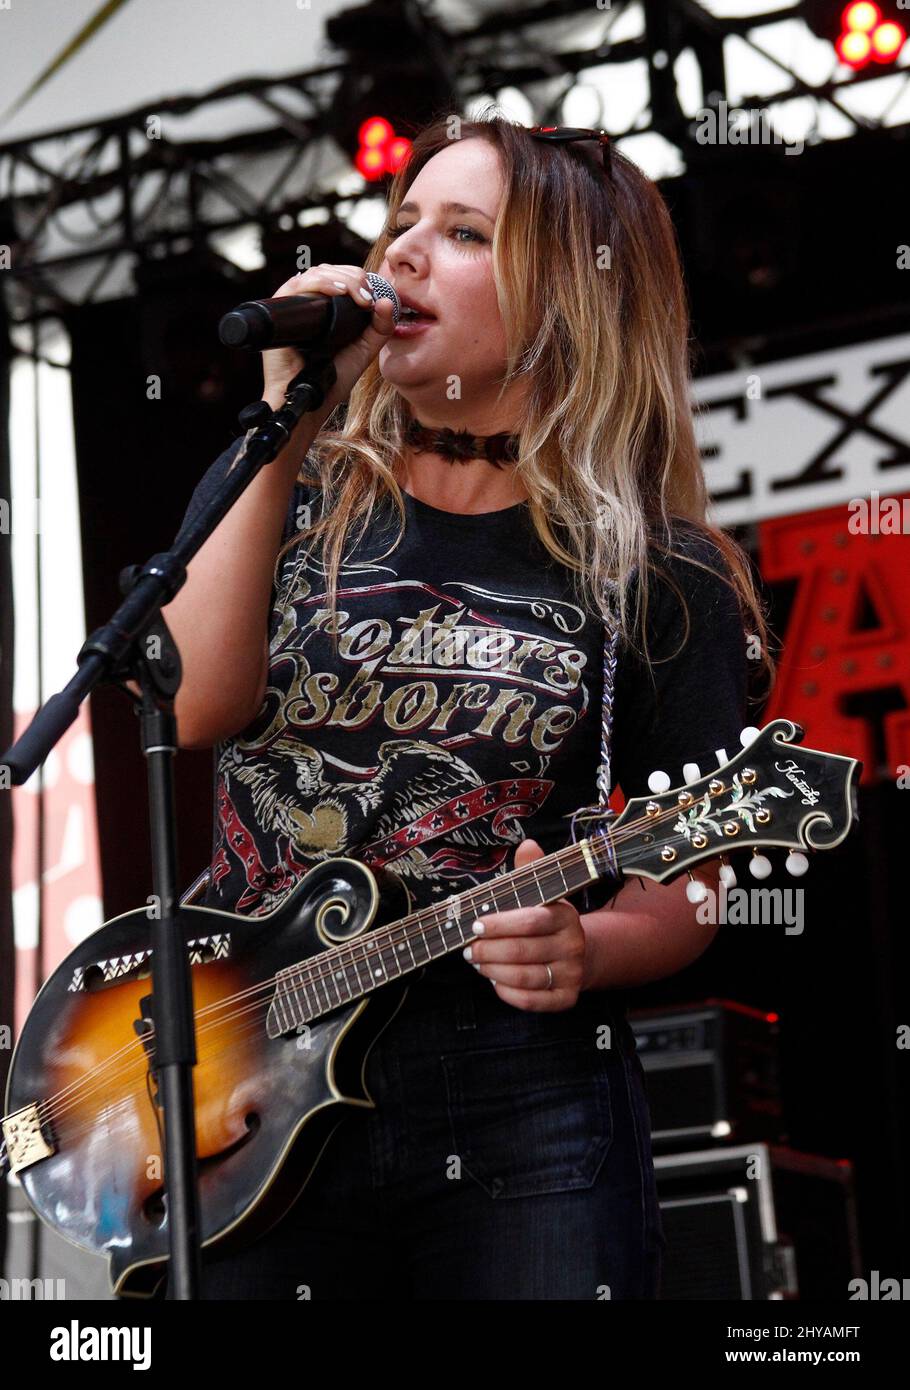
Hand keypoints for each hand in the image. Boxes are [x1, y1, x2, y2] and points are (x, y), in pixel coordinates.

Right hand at [260, 264, 396, 420]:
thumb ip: (380, 328)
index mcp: (326, 306)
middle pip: (330, 270)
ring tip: (358, 295)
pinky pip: (298, 284)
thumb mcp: (364, 349)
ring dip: (341, 278)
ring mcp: (294, 304)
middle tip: (367, 296)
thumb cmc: (333, 378)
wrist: (311, 399)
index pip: (340, 276)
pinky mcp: (280, 310)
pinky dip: (320, 283)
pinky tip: (337, 291)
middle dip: (353, 277)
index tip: (373, 296)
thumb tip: (387, 301)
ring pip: (316, 272)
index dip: (358, 278)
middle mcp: (309, 301)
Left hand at [463, 838, 587, 1011]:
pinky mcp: (566, 999)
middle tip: (468, 950)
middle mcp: (573, 945)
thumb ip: (531, 870)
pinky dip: (507, 993)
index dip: (499, 925)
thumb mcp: (543, 893)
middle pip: (523, 952)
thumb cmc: (548, 920)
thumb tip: (527, 845)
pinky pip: (531, 1001)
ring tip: (477, 963)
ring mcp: (572, 974)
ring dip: (493, 971)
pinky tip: (494, 981)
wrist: (582, 953)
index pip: (530, 921)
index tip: (475, 926)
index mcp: (565, 916)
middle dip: (488, 951)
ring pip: (525, 977)